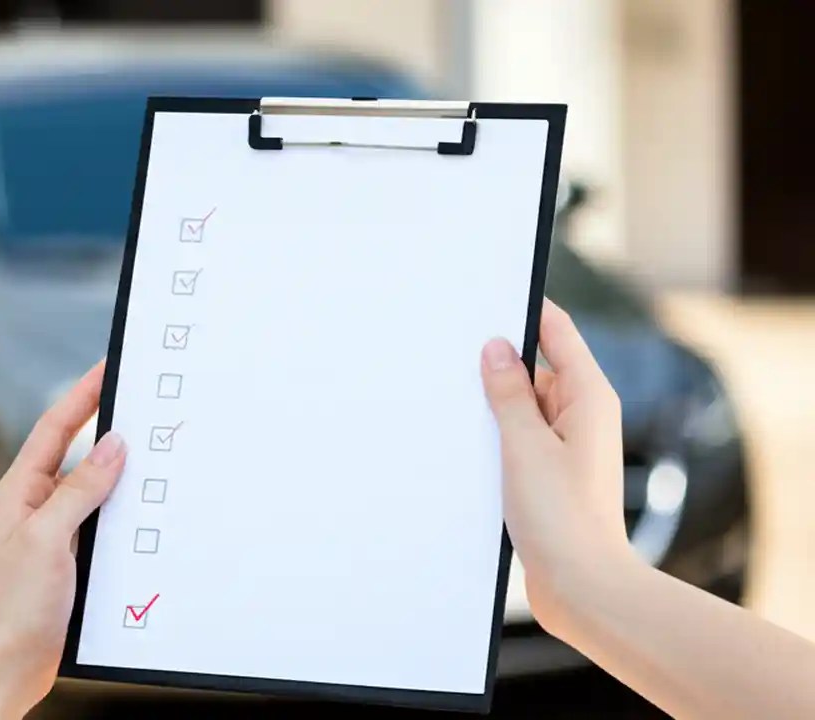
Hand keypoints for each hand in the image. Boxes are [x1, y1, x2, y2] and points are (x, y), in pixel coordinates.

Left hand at [0, 361, 125, 719]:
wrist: (5, 666)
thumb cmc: (11, 605)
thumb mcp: (46, 539)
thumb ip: (80, 490)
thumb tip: (112, 446)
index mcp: (21, 490)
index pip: (57, 426)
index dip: (84, 392)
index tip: (110, 365)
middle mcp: (37, 506)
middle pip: (81, 453)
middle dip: (112, 427)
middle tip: (146, 404)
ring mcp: (56, 534)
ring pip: (97, 491)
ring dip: (124, 475)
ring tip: (157, 454)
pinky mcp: (72, 561)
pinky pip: (105, 524)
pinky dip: (127, 513)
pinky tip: (150, 515)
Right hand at [480, 300, 636, 634]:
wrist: (582, 586)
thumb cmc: (563, 518)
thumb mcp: (524, 445)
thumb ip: (508, 393)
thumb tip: (495, 349)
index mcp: (589, 396)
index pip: (557, 331)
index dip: (523, 308)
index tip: (485, 293)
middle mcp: (583, 415)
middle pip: (536, 368)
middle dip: (497, 364)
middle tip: (453, 354)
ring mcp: (568, 445)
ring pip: (523, 406)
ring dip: (494, 407)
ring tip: (458, 408)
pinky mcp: (552, 473)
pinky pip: (520, 438)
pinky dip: (497, 437)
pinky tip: (469, 446)